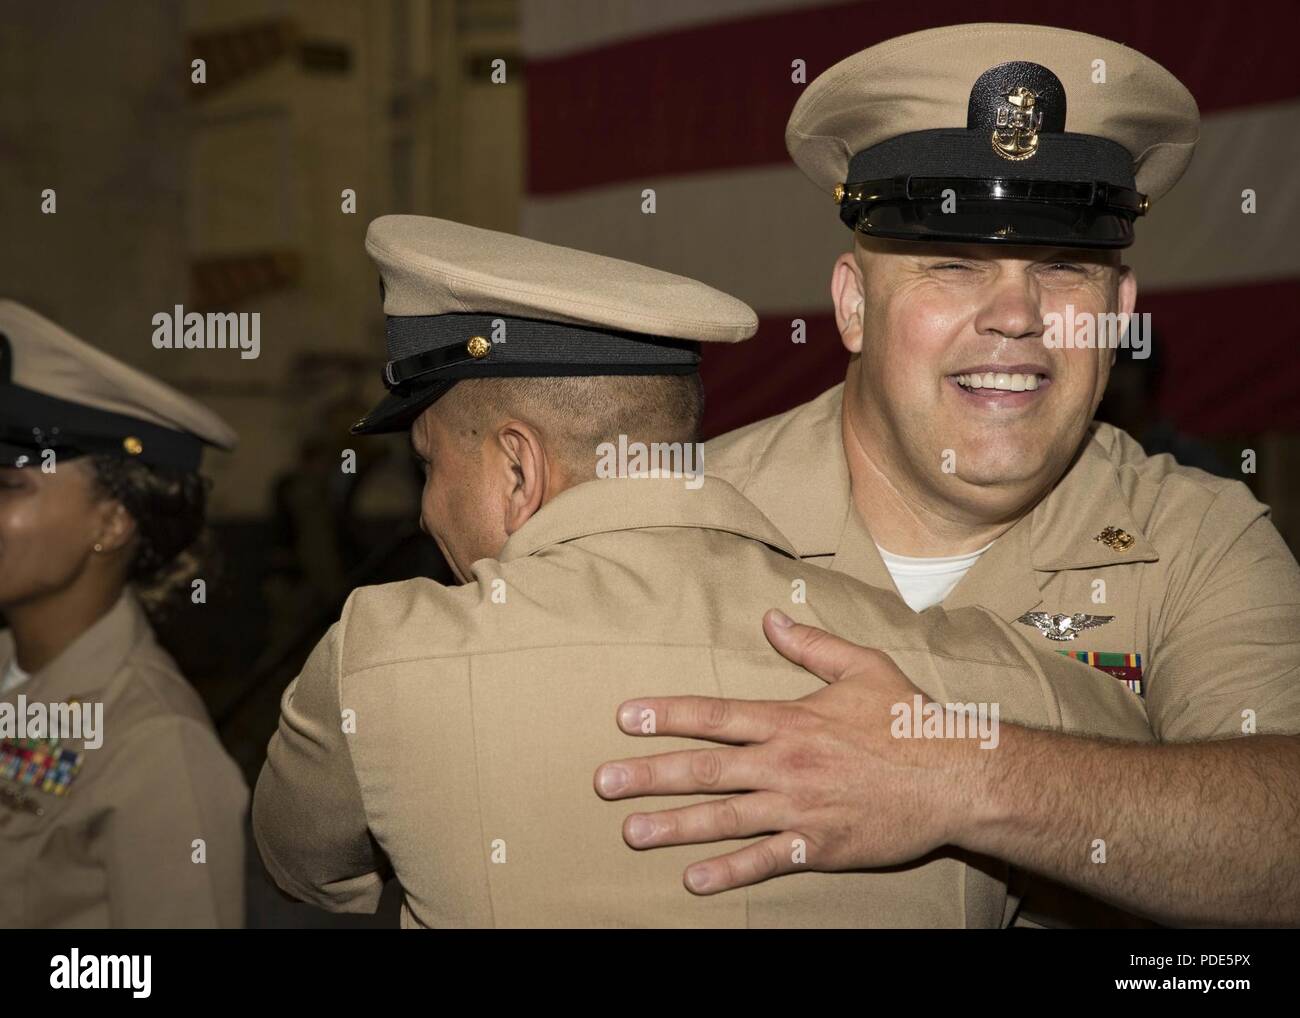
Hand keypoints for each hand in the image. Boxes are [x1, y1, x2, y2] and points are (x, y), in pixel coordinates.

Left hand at [593, 610, 981, 893]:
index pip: (714, 714)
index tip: (625, 717)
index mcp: (790, 719)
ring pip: (724, 817)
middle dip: (649, 774)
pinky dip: (728, 872)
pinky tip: (693, 880)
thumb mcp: (862, 666)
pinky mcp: (818, 845)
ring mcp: (799, 807)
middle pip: (704, 769)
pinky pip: (765, 860)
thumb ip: (811, 646)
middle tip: (604, 783)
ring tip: (631, 832)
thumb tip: (770, 620)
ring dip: (674, 826)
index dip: (666, 715)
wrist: (957, 777)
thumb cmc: (910, 719)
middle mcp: (785, 763)